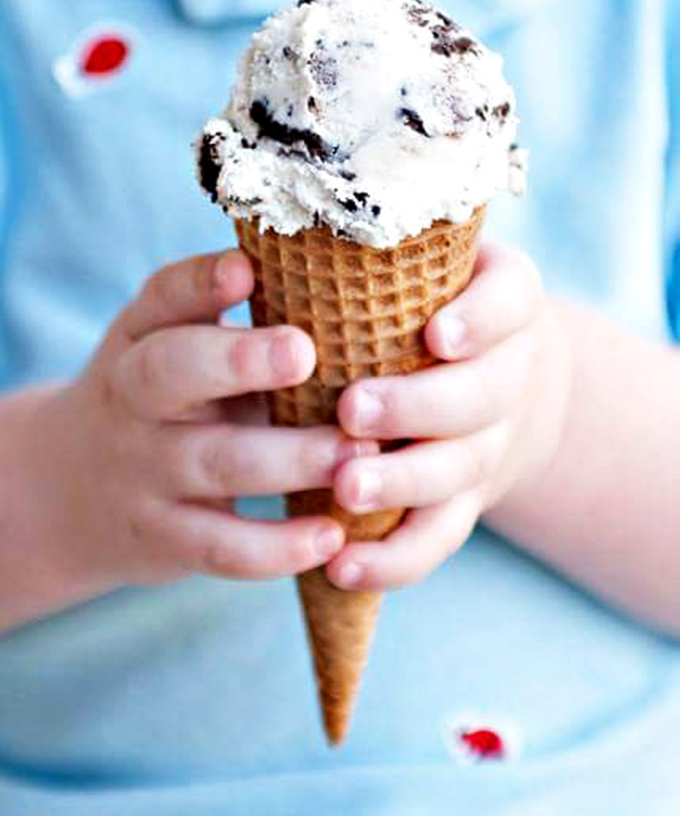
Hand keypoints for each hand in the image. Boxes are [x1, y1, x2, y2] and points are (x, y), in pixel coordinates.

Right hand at [38, 251, 376, 588]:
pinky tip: (332, 536)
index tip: (246, 270)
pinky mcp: (164, 539)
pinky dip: (276, 547)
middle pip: (172, 372)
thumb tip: (319, 266)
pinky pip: (220, 547)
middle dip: (239, 361)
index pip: (163, 298)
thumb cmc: (156, 402)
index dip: (202, 282)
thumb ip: (217, 312)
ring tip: (361, 454)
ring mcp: (145, 473)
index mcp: (142, 340)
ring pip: (216, 463)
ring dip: (292, 460)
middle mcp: (134, 399)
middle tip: (305, 353)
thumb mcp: (165, 347)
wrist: (70, 492)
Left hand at [325, 245, 571, 591]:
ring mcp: (487, 446)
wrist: (490, 380)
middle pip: (482, 396)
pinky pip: (437, 538)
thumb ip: (376, 259)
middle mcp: (508, 377)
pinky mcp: (460, 504)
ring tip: (345, 487)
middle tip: (354, 409)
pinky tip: (343, 567)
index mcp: (503, 304)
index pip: (510, 301)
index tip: (435, 335)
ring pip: (457, 471)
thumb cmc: (428, 307)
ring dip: (402, 483)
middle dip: (419, 405)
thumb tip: (258, 248)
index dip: (480, 321)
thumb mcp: (425, 268)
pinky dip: (395, 559)